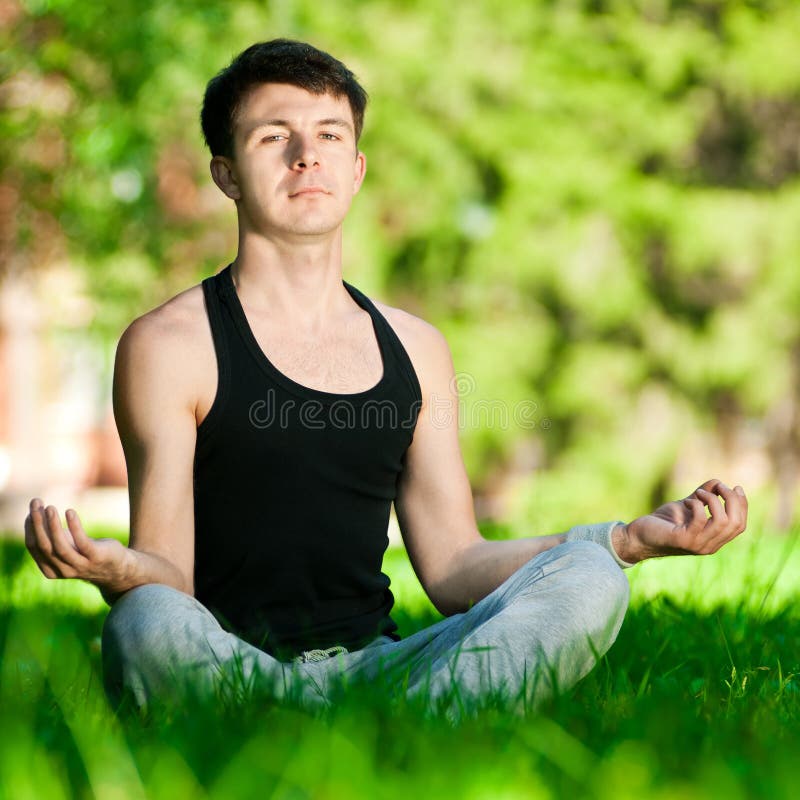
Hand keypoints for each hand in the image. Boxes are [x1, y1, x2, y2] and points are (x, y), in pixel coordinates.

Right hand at [24, 498, 128, 587]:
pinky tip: (70, 512)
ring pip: (60, 546)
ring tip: (50, 507)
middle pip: (44, 546)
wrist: (118, 567)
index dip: (30, 528)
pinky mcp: (96, 556)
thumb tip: (34, 513)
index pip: (34, 547)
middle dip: (37, 523)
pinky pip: (82, 542)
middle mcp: (63, 570)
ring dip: (53, 525)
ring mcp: (80, 565)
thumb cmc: (87, 553)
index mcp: (50, 569)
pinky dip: (74, 526)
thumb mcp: (66, 545)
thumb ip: (51, 537)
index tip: (32, 510)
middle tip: (36, 503)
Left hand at [613, 479, 747, 563]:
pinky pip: (700, 519)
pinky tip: (686, 501)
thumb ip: (703, 497)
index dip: (742, 506)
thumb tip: (718, 482)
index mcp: (714, 539)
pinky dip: (696, 505)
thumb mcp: (687, 506)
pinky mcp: (683, 540)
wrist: (638, 535)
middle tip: (720, 486)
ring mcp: (697, 544)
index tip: (736, 487)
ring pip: (722, 522)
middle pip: (736, 523)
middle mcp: (710, 545)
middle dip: (732, 500)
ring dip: (714, 500)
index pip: (739, 525)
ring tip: (700, 492)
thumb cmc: (663, 522)